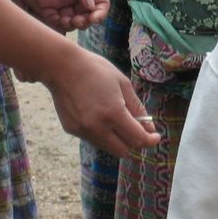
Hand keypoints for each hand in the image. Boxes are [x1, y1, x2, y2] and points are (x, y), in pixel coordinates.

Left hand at [12, 0, 108, 30]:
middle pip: (87, 14)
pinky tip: (56, 20)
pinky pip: (53, 18)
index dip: (100, 13)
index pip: (100, 3)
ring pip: (71, 19)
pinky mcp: (46, 2)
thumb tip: (92, 7)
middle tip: (79, 21)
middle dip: (85, 21)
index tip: (95, 18)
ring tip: (67, 21)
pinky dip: (56, 22)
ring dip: (71, 24)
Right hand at [46, 48, 160, 157]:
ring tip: (117, 118)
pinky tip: (99, 115)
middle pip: (123, 151)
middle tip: (138, 128)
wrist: (62, 67)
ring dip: (118, 139)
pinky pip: (94, 139)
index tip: (155, 136)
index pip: (137, 139)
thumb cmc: (96, 70)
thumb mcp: (123, 84)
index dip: (150, 140)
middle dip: (134, 142)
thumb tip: (148, 127)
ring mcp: (83, 131)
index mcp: (113, 114)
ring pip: (108, 147)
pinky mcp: (72, 130)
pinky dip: (102, 133)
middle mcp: (97, 127)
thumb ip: (137, 108)